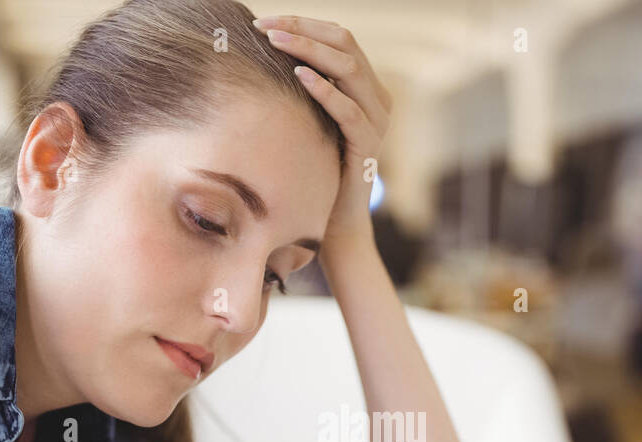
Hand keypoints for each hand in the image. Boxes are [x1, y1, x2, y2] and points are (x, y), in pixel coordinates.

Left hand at [254, 14, 391, 245]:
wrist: (333, 221)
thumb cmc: (313, 169)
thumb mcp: (308, 120)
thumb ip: (302, 88)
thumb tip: (263, 53)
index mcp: (365, 87)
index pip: (339, 38)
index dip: (303, 23)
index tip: (264, 21)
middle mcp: (377, 98)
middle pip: (346, 44)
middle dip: (303, 29)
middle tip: (264, 26)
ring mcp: (378, 122)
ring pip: (349, 70)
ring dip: (310, 51)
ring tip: (275, 42)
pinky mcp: (369, 147)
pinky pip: (349, 111)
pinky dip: (324, 90)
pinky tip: (298, 76)